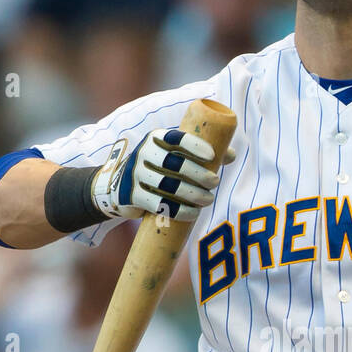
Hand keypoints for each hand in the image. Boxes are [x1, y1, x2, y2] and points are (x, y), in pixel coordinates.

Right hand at [91, 128, 234, 222]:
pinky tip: (193, 213)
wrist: (121, 186)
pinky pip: (157, 204)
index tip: (212, 156)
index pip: (175, 137)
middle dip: (198, 174)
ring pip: (166, 185)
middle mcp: (143, 153)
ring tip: (208, 199)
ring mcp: (135, 174)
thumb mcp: (173, 155)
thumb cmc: (158, 168)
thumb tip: (230, 154)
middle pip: (173, 163)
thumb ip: (200, 153)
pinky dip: (178, 210)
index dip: (194, 145)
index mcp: (155, 138)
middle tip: (215, 182)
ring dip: (191, 194)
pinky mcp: (132, 196)